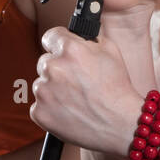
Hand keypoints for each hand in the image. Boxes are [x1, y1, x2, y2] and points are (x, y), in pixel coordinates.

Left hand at [31, 26, 144, 156]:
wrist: (119, 124)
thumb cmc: (117, 88)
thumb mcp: (111, 51)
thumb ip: (88, 39)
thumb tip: (76, 35)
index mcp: (69, 49)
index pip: (50, 36)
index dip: (59, 44)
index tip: (63, 51)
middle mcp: (52, 68)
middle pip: (45, 61)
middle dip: (58, 68)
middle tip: (76, 81)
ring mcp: (43, 91)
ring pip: (42, 84)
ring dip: (53, 89)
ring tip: (76, 99)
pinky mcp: (39, 112)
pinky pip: (40, 105)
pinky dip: (51, 108)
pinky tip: (69, 111)